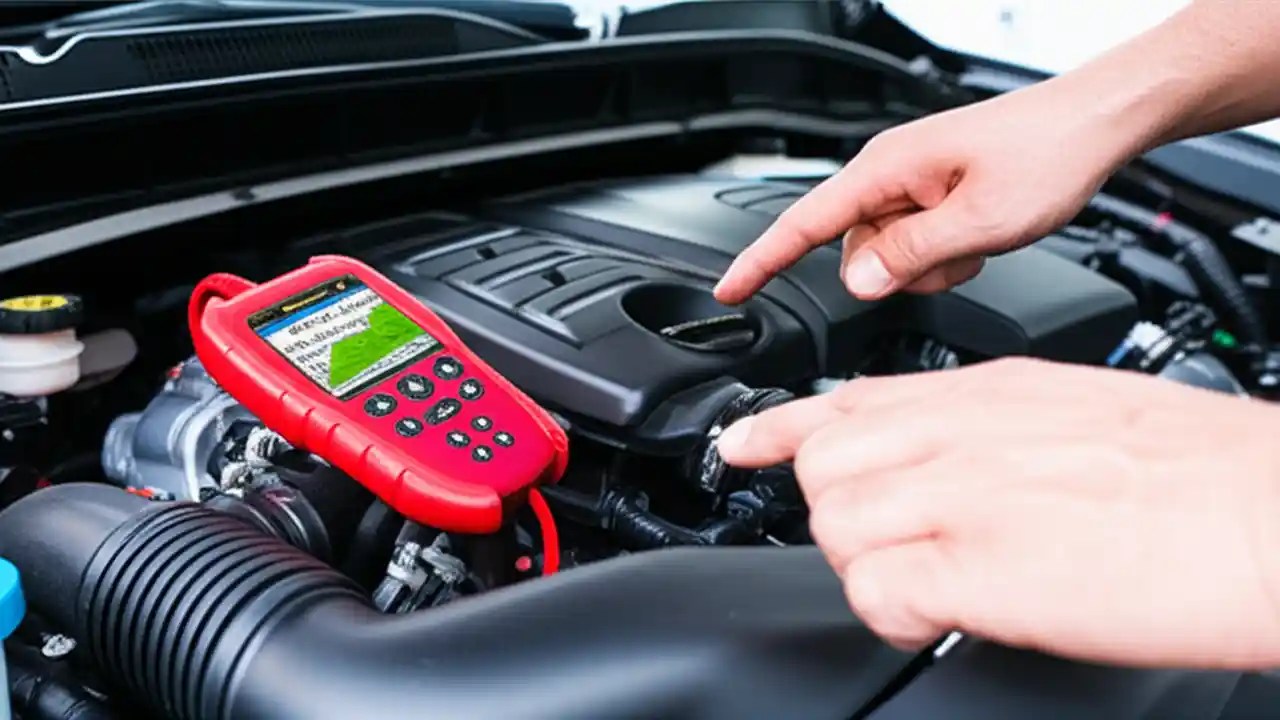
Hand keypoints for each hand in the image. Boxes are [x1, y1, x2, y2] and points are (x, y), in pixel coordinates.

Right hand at [713, 79, 1139, 303]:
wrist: (1095, 123)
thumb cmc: (1047, 153)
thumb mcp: (980, 221)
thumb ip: (910, 256)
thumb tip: (857, 284)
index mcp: (886, 170)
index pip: (804, 224)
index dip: (762, 262)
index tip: (731, 289)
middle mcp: (891, 173)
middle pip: (857, 252)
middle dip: (899, 272)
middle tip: (959, 255)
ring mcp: (914, 183)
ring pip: (891, 254)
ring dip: (931, 264)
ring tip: (980, 239)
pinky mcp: (936, 192)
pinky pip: (920, 242)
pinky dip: (948, 252)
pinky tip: (984, 234)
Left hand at [714, 358, 1279, 669]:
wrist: (1270, 516)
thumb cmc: (1201, 471)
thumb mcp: (1080, 407)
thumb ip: (994, 422)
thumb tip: (945, 447)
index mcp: (987, 392)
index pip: (848, 397)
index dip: (781, 426)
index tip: (743, 444)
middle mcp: (960, 433)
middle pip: (825, 465)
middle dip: (842, 510)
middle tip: (899, 541)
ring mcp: (961, 496)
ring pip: (836, 524)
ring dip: (869, 561)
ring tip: (935, 577)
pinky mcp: (975, 568)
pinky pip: (873, 589)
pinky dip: (895, 608)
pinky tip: (945, 608)